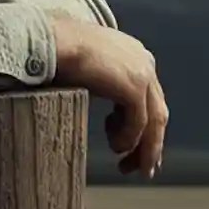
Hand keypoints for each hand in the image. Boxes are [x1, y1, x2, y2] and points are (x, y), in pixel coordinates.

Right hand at [51, 16, 168, 179]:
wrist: (51, 40)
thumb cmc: (58, 52)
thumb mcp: (88, 68)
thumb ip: (104, 84)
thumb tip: (108, 113)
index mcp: (134, 55)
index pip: (150, 97)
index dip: (147, 127)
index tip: (138, 149)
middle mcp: (144, 62)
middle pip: (157, 111)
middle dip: (150, 144)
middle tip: (141, 168)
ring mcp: (142, 73)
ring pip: (153, 121)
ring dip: (143, 149)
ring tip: (127, 167)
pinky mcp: (133, 86)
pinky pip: (138, 123)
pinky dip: (127, 139)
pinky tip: (114, 147)